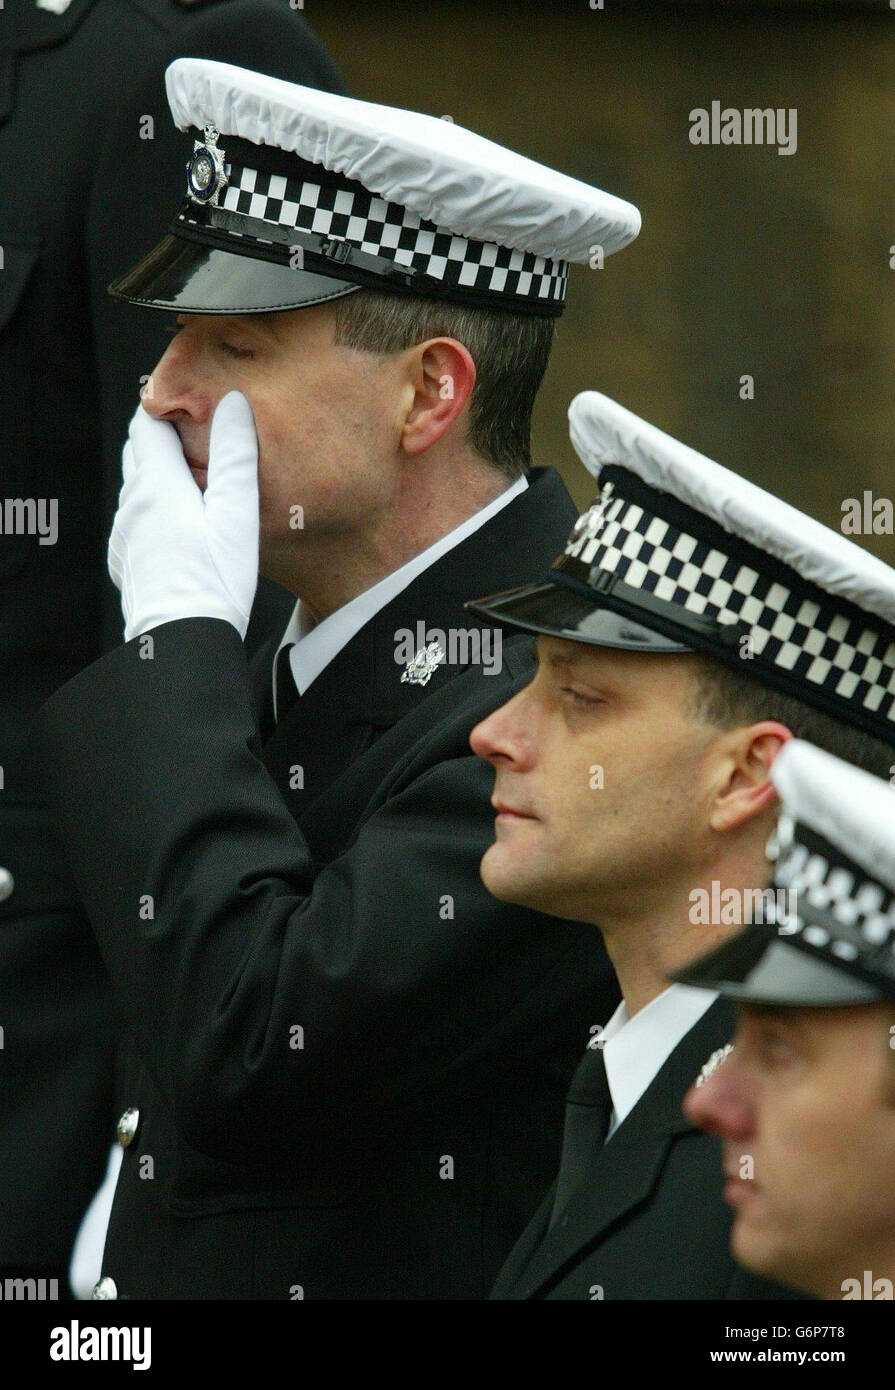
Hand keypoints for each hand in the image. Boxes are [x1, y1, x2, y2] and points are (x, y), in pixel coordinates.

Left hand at [108, 392, 259, 641]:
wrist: (182, 641)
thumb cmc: (215, 581)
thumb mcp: (237, 513)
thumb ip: (235, 455)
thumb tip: (234, 404)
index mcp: (155, 484)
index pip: (147, 422)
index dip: (167, 406)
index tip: (193, 404)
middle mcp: (131, 503)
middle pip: (139, 451)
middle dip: (164, 438)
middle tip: (200, 437)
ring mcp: (124, 533)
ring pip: (138, 487)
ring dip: (161, 476)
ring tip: (197, 482)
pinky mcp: (126, 559)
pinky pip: (137, 521)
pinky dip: (155, 510)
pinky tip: (184, 526)